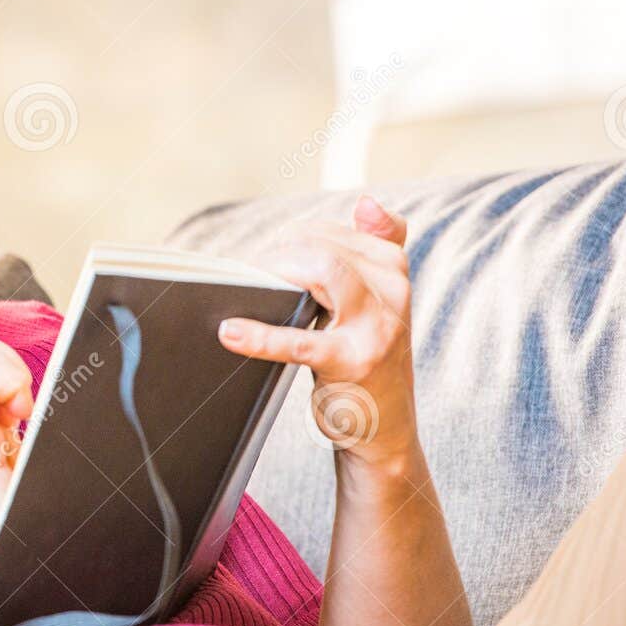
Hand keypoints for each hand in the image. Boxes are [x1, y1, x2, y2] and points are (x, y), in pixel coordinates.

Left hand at [216, 195, 418, 472]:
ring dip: (271, 280)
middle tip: (244, 282)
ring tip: (241, 297)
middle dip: (273, 260)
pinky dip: (261, 337)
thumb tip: (365, 202)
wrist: (385, 424)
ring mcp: (378, 326)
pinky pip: (301, 342)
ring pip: (320, 272)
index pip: (325, 233)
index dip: (283, 245)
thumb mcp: (378, 298)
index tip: (260, 265)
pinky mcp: (355, 362)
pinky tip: (231, 333)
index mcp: (392, 265)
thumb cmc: (366, 354)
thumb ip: (376, 246)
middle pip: (320, 247)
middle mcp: (393, 289)